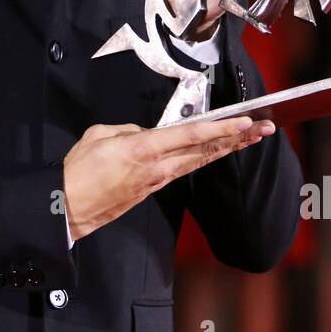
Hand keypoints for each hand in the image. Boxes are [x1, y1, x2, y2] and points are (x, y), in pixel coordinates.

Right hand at [62, 114, 275, 239]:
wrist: (66, 210)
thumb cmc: (76, 173)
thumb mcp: (98, 135)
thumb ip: (126, 129)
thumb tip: (142, 132)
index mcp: (143, 149)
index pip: (191, 135)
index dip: (221, 128)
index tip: (245, 121)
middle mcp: (156, 167)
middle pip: (205, 150)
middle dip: (237, 139)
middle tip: (263, 129)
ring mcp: (156, 182)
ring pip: (197, 162)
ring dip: (224, 149)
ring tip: (247, 139)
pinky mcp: (150, 191)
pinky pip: (181, 171)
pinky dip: (201, 159)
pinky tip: (211, 153)